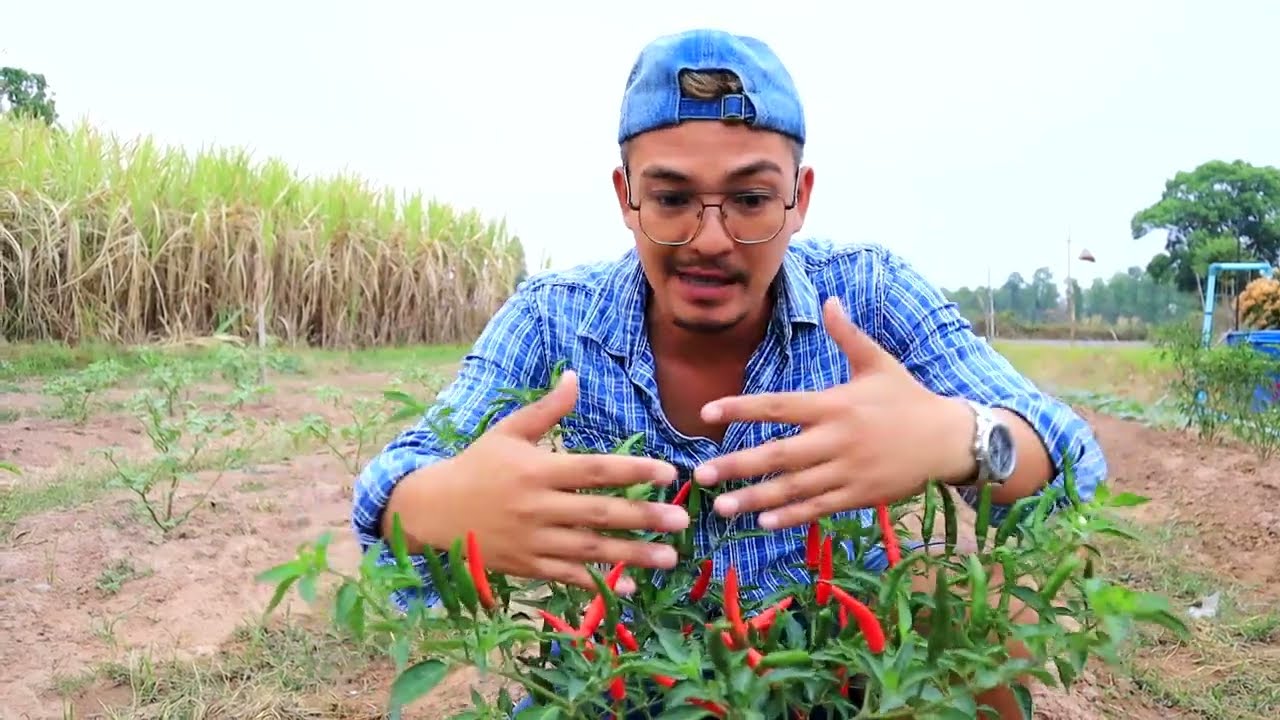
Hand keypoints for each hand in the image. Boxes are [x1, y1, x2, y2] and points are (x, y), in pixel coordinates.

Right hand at [413, 370, 688, 593]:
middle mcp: (538, 507)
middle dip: (644, 518)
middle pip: (599, 513)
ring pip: (590, 550)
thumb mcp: (508, 432)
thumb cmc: (476, 467)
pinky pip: (568, 577)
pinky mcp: (527, 566)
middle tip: (683, 521)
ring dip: (633, 555)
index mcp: (537, 470)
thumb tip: (575, 377)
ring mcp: (533, 541)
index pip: (595, 471)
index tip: (669, 474)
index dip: (633, 472)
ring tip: (670, 558)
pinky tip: (628, 586)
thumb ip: (546, 410)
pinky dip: (597, 583)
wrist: (432, 512)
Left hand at [691, 297, 975, 529]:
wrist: (950, 440)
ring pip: (794, 488)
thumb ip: (848, 336)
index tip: (708, 413)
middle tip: (701, 474)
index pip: (778, 406)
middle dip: (738, 465)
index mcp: (834, 405)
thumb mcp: (879, 363)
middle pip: (778, 454)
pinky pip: (818, 507)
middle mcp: (836, 440)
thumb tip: (829, 300)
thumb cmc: (908, 398)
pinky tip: (763, 521)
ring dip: (755, 498)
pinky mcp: (859, 495)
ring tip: (721, 508)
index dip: (741, 408)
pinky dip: (791, 516)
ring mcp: (847, 471)